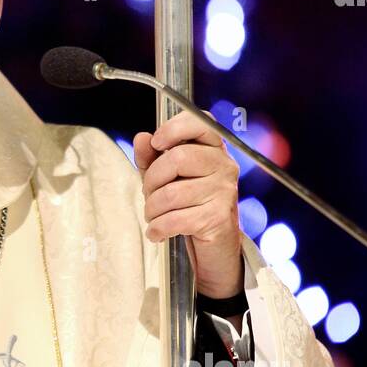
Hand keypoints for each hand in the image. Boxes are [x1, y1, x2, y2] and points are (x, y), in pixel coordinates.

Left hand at [133, 109, 242, 298]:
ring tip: (153, 216)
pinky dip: (158, 228)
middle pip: (177, 159)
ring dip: (152, 209)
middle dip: (152, 180)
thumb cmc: (189, 203)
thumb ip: (152, 157)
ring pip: (172, 193)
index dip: (174, 128)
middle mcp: (224, 165)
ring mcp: (224, 191)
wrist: (215, 243)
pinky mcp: (218, 218)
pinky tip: (157, 232)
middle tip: (149, 194)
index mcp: (214, 148)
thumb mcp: (167, 176)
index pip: (201, 122)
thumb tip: (141, 138)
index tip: (157, 143)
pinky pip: (175, 219)